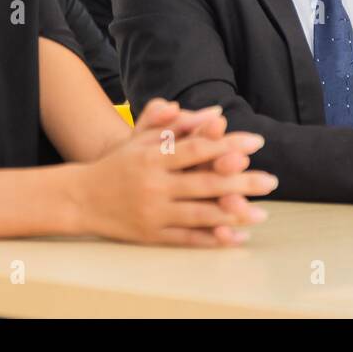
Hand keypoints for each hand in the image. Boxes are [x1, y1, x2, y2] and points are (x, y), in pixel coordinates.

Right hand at [75, 98, 277, 245]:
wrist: (82, 198)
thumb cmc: (119, 163)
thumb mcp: (141, 137)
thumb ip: (177, 123)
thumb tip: (215, 112)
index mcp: (152, 158)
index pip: (196, 149)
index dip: (228, 145)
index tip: (256, 143)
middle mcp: (154, 186)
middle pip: (204, 183)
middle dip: (241, 182)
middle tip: (271, 181)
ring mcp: (153, 213)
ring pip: (200, 215)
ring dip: (234, 214)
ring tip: (261, 212)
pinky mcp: (152, 236)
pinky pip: (188, 239)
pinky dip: (213, 239)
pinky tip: (236, 236)